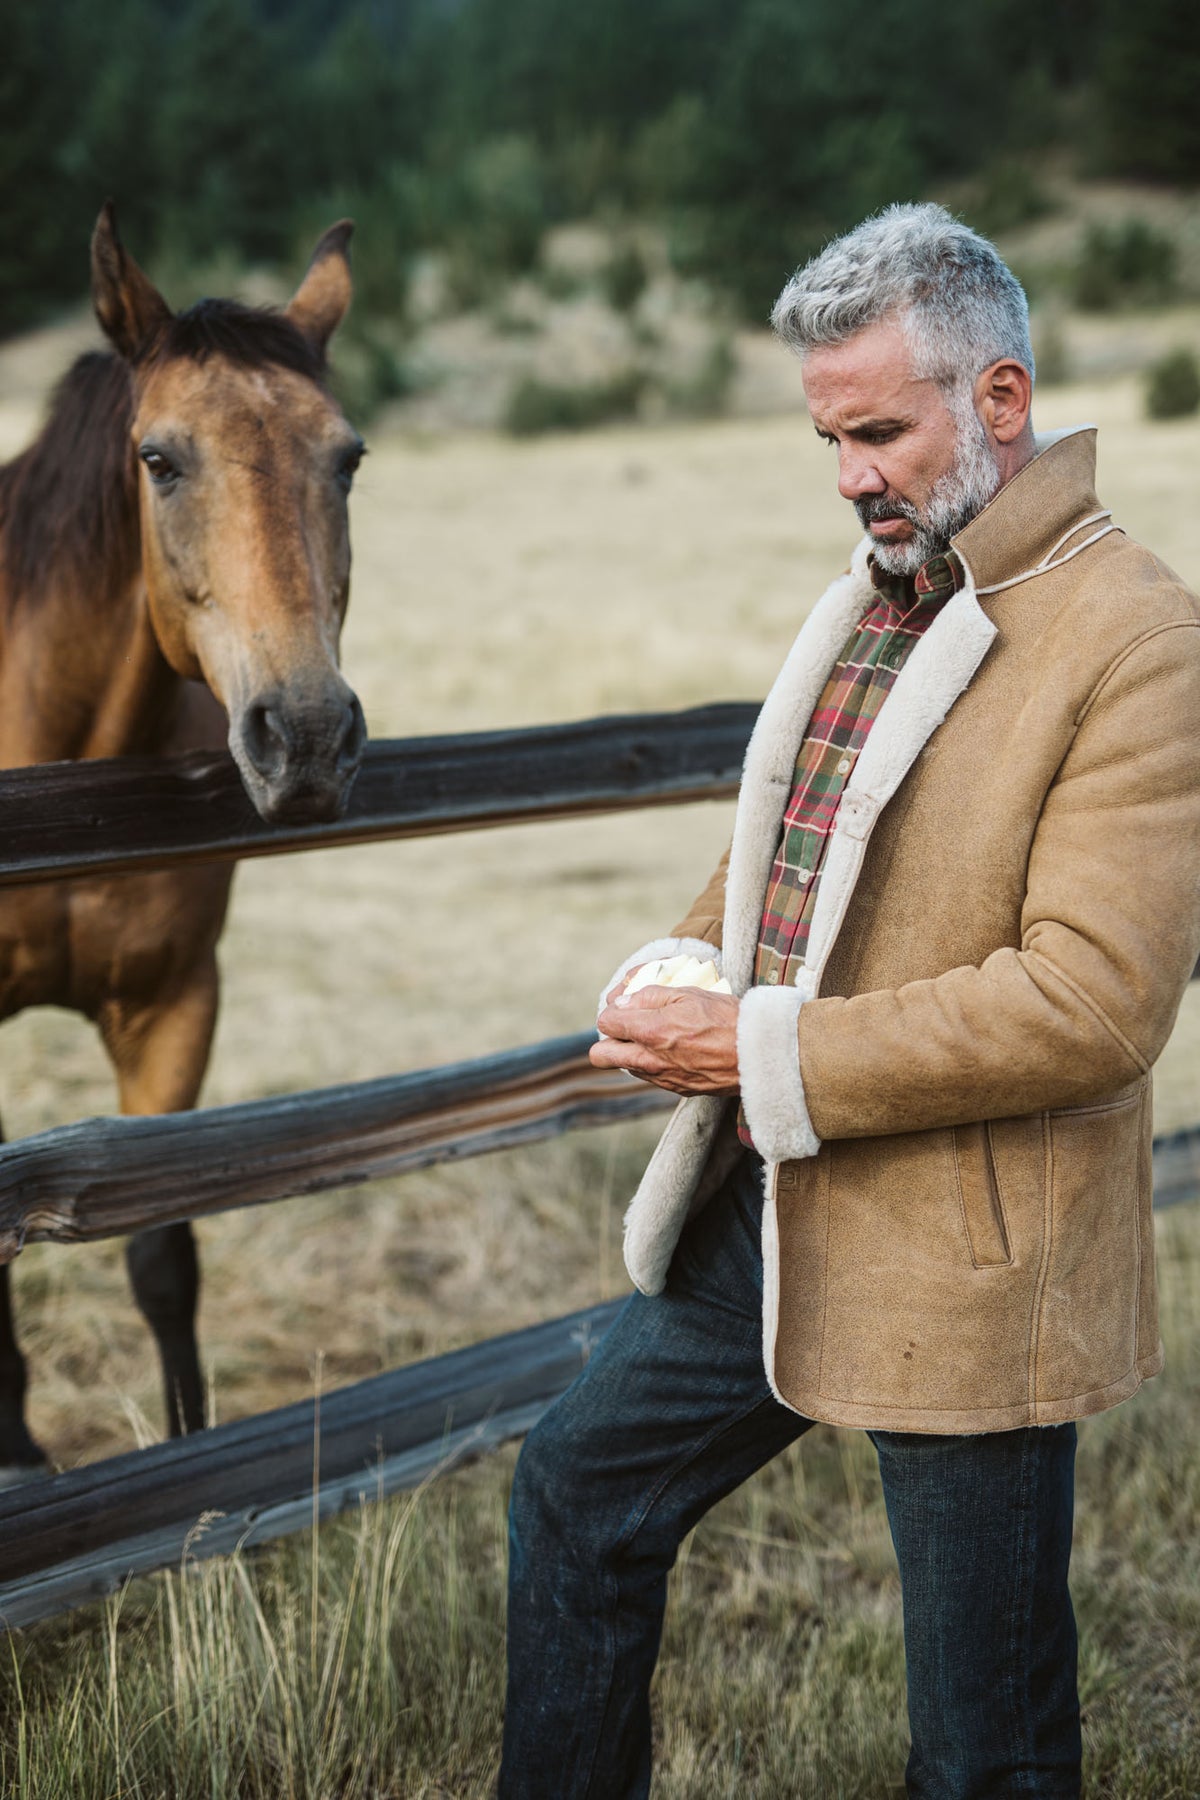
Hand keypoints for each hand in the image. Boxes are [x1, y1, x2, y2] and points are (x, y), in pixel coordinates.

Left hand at [591, 984, 739, 1094]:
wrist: (758, 1055)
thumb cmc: (727, 1019)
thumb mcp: (688, 995)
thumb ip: (649, 996)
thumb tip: (623, 1002)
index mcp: (650, 1032)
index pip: (606, 1023)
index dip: (613, 1011)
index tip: (625, 1006)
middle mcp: (650, 1060)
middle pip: (601, 1056)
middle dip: (607, 1039)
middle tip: (627, 1026)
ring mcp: (662, 1078)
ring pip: (625, 1067)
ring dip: (630, 1051)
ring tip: (655, 1036)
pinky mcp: (677, 1089)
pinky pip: (649, 1077)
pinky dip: (652, 1063)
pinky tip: (674, 1050)